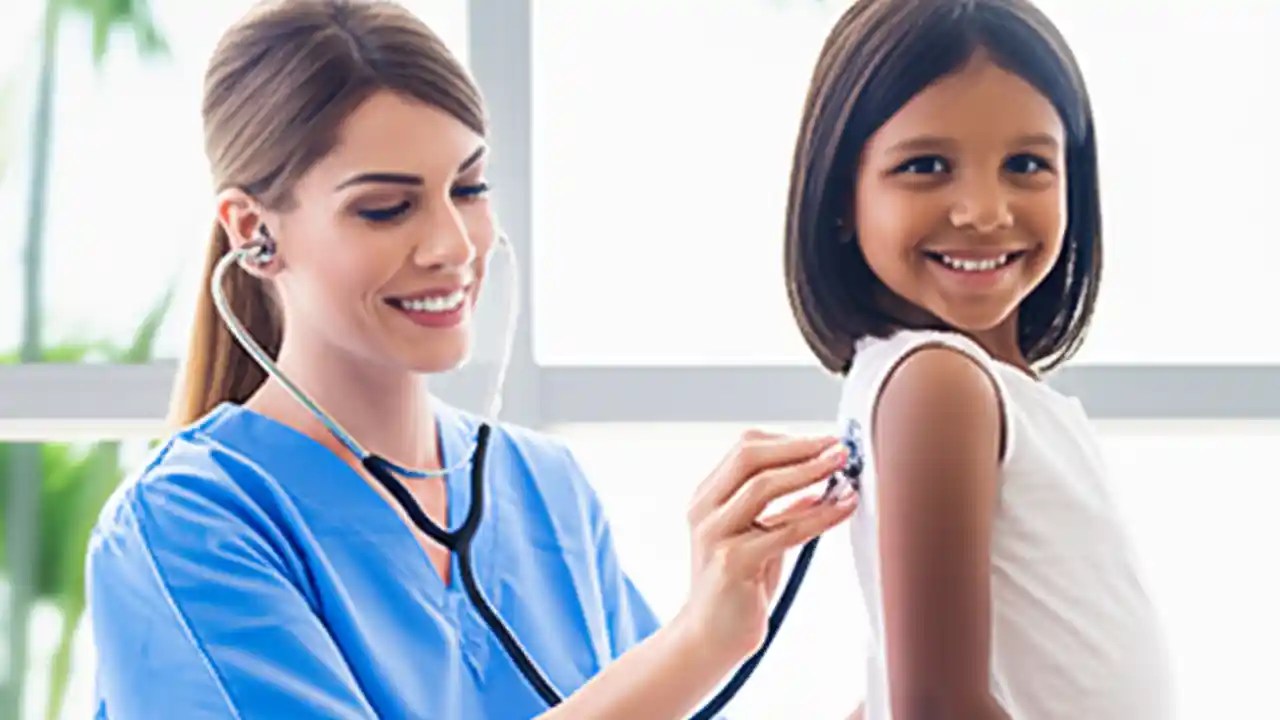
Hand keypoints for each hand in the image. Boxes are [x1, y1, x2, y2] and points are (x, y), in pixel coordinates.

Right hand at [674, 430, 858, 664]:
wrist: (710, 637)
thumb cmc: (736, 588)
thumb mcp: (758, 538)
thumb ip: (781, 511)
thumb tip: (820, 485)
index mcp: (707, 497)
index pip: (745, 448)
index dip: (788, 439)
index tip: (823, 441)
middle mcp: (705, 510)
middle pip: (750, 456)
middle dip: (799, 447)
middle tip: (837, 447)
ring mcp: (716, 535)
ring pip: (763, 486)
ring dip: (809, 471)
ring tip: (841, 467)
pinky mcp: (733, 563)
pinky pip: (785, 530)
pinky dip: (820, 515)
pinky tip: (843, 506)